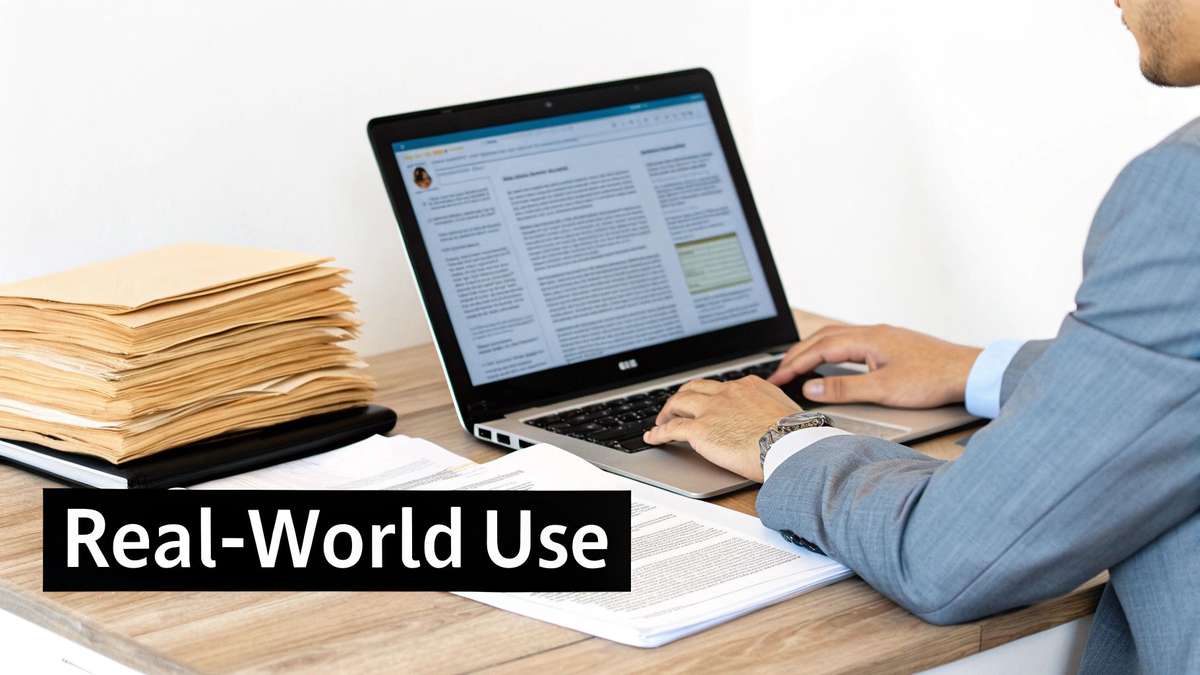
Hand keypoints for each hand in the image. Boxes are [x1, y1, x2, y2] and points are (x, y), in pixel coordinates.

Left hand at [643, 376, 801, 481]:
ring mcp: (711, 409)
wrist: (790, 446)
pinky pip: (671, 428)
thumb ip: (771, 409)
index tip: (705, 402)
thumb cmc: (795, 435)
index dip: (708, 395)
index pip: (720, 386)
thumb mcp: (785, 410)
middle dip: (682, 397)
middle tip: (677, 407)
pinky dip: (658, 432)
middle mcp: (727, 392)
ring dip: (667, 412)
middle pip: (695, 389)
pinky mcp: (700, 429)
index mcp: (748, 385)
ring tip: (662, 421)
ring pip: (679, 402)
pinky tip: (653, 437)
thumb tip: (773, 418)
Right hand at [767, 324, 981, 408]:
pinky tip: (832, 360)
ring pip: (837, 337)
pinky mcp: (891, 344)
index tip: (777, 378)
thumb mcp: (883, 389)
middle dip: (797, 354)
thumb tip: (811, 389)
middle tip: (779, 372)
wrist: (968, 371)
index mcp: (867, 338)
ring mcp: (883, 336)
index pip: (819, 349)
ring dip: (813, 349)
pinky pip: (850, 341)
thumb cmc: (932, 379)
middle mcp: (873, 332)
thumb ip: (844, 389)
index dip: (794, 363)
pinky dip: (831, 350)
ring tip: (797, 364)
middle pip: (823, 338)